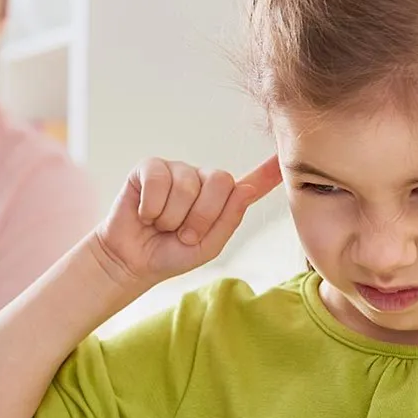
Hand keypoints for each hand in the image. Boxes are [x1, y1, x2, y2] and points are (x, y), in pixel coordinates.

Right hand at [94, 156, 281, 287]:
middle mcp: (201, 180)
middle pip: (220, 181)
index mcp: (221, 201)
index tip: (286, 156)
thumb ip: (229, 220)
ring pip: (187, 185)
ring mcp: (176, 170)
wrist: (132, 261)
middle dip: (201, 216)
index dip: (269, 171)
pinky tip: (145, 214)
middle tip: (182, 234)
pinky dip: (151, 206)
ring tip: (162, 225)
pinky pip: (159, 180)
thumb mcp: (207, 247)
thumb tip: (245, 188)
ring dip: (172, 217)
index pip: (250, 183)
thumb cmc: (170, 254)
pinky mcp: (150, 168)